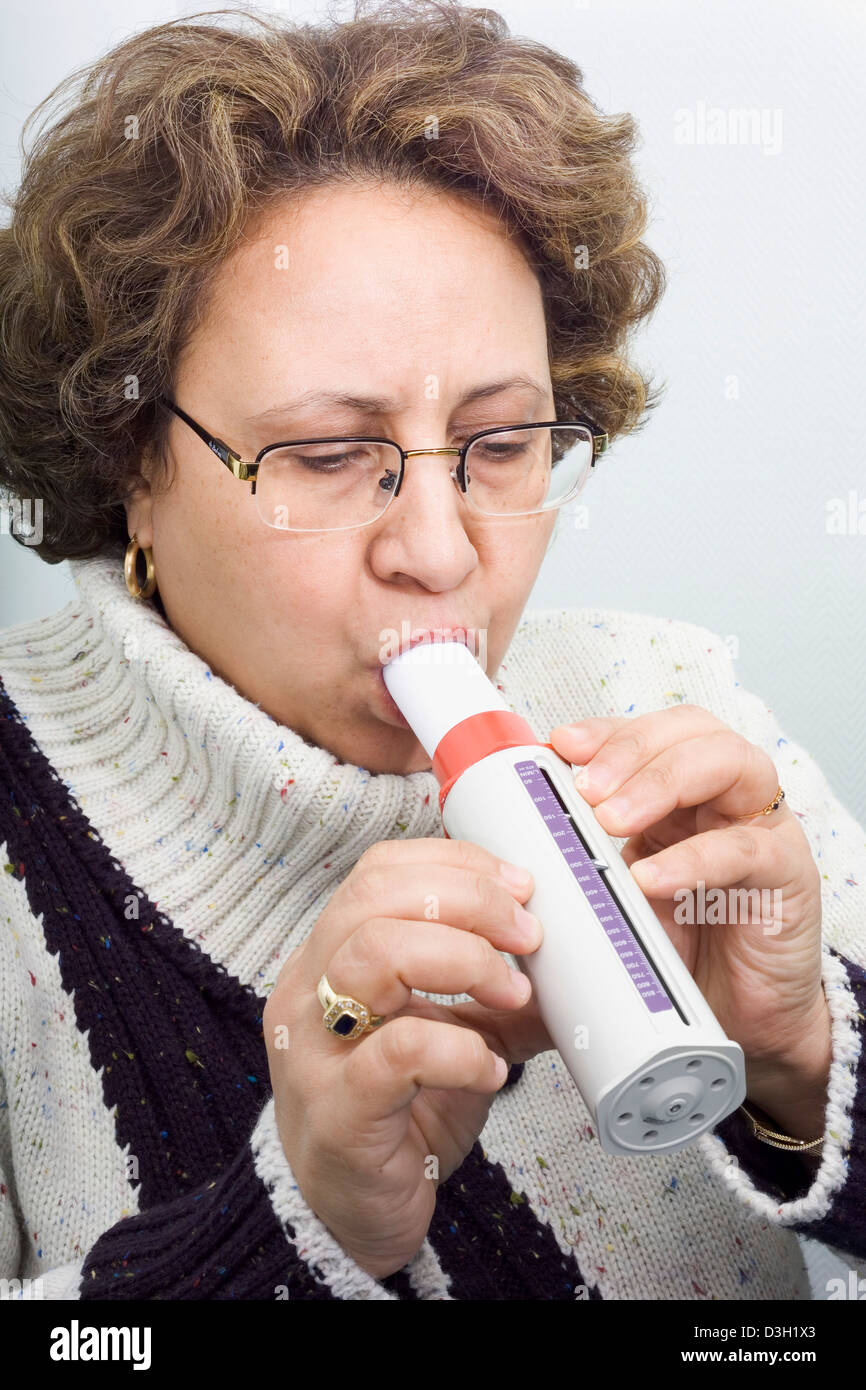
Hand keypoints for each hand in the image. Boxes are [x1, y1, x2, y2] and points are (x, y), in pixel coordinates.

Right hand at [262, 837, 549, 1280]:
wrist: (352, 1216)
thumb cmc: (397, 1114)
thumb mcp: (452, 1034)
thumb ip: (501, 995)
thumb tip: (578, 962)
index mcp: (329, 956)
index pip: (378, 873)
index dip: (454, 864)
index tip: (518, 885)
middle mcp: (308, 990)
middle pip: (375, 899)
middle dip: (467, 900)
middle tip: (527, 933)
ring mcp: (313, 1048)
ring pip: (374, 955)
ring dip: (464, 960)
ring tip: (513, 990)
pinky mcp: (338, 1110)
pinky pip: (397, 1053)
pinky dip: (459, 1049)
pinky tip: (489, 1069)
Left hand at [549, 705, 831, 1141]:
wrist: (738, 1027)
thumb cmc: (675, 957)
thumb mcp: (610, 903)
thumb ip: (570, 871)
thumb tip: (496, 854)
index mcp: (676, 794)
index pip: (645, 733)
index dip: (603, 731)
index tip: (556, 746)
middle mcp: (722, 797)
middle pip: (688, 731)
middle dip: (629, 749)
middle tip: (582, 788)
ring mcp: (759, 828)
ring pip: (729, 762)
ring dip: (661, 781)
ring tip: (610, 820)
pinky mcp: (789, 874)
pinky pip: (746, 849)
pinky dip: (694, 859)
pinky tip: (650, 878)